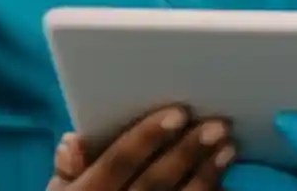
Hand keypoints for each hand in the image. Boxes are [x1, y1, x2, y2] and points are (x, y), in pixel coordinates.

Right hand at [46, 106, 236, 190]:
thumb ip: (69, 168)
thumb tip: (74, 140)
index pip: (116, 164)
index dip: (146, 138)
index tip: (179, 113)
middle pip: (153, 183)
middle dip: (186, 152)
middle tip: (217, 125)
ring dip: (205, 175)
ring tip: (228, 147)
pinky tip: (223, 179)